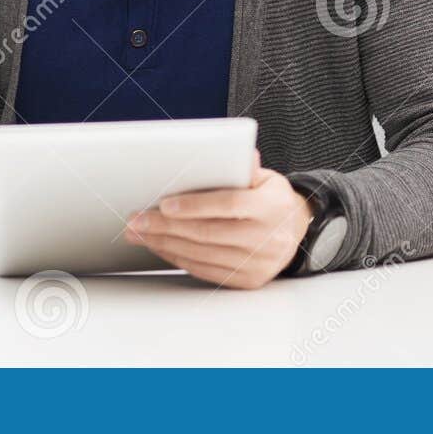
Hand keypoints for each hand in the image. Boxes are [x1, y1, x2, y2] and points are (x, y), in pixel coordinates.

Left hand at [124, 151, 312, 288]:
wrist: (295, 232)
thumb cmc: (272, 199)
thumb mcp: (266, 178)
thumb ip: (246, 168)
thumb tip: (236, 153)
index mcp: (272, 208)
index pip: (229, 206)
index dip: (195, 206)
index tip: (164, 204)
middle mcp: (267, 239)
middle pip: (208, 233)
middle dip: (166, 226)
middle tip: (137, 220)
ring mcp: (257, 264)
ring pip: (201, 255)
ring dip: (164, 244)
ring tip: (140, 233)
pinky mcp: (247, 281)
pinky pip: (204, 271)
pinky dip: (178, 258)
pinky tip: (161, 247)